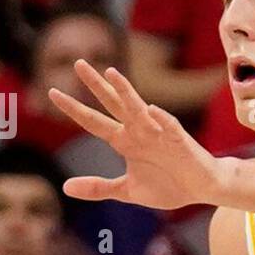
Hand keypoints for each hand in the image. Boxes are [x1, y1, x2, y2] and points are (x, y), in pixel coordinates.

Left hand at [49, 61, 227, 209]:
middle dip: (96, 85)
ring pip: (138, 109)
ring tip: (111, 74)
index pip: (94, 121)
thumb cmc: (168, 186)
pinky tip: (152, 110)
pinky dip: (162, 119)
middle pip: (113, 104)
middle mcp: (138, 132)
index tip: (52, 92)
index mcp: (124, 141)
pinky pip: (170, 127)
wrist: (202, 190)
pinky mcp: (180, 142)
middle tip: (78, 63)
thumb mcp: (127, 191)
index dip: (74, 108)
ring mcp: (159, 134)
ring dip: (126, 92)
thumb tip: (65, 188)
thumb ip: (98, 188)